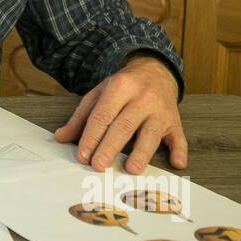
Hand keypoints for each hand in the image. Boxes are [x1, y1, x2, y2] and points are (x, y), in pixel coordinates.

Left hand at [54, 53, 186, 174]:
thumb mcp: (99, 94)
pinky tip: (178, 163)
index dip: (91, 136)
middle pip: (124, 125)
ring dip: (142, 152)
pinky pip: (179, 137)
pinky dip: (180, 151)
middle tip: (98, 166)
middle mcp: (142, 98)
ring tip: (131, 169)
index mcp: (120, 87)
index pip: (103, 115)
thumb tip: (61, 137)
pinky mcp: (176, 121)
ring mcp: (161, 110)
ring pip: (151, 133)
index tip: (82, 156)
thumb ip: (81, 117)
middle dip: (110, 147)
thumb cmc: (123, 87)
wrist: (155, 71)